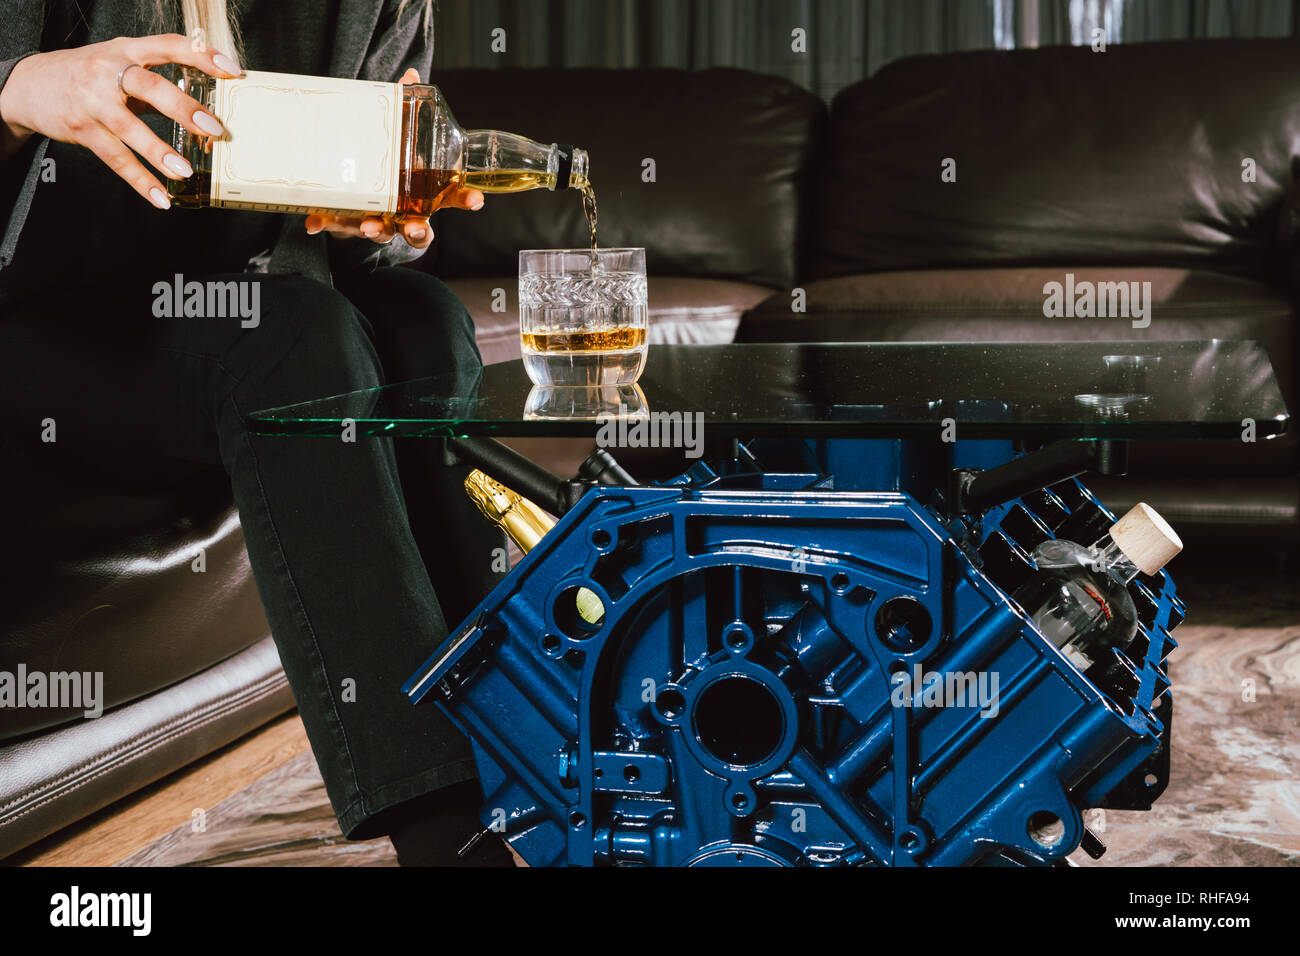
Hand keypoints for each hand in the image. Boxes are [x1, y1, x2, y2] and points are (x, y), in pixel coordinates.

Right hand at [0, 34, 240, 206]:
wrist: (29, 85)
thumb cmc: (87, 75)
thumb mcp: (118, 63)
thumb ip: (155, 77)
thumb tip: (204, 104)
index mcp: (126, 50)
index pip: (169, 45)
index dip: (203, 56)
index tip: (233, 71)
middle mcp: (108, 71)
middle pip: (149, 86)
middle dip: (183, 107)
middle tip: (213, 128)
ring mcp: (93, 101)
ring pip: (130, 128)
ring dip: (159, 152)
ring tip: (185, 172)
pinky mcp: (82, 129)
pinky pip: (115, 159)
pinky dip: (140, 180)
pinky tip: (160, 197)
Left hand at [304, 68, 484, 247]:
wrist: (355, 195)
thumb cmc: (387, 167)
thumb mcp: (398, 139)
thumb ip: (406, 111)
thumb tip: (411, 74)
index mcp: (424, 193)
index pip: (452, 198)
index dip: (465, 199)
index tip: (477, 201)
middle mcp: (406, 212)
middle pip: (420, 227)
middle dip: (418, 230)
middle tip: (416, 228)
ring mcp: (379, 220)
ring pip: (384, 232)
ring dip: (376, 230)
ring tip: (367, 227)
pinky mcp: (349, 222)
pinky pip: (338, 226)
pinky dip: (326, 224)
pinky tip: (313, 222)